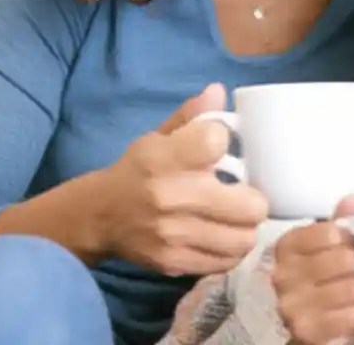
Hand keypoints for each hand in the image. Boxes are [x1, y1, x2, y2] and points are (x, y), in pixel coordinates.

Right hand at [97, 83, 269, 275]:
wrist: (99, 216)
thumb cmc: (139, 170)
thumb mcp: (160, 137)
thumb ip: (193, 116)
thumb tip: (218, 90)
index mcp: (165, 159)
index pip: (217, 142)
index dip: (227, 143)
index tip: (222, 149)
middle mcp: (170, 197)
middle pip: (249, 205)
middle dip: (255, 200)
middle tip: (247, 197)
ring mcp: (172, 235)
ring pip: (243, 239)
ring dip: (247, 229)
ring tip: (239, 220)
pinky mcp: (173, 262)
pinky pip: (224, 262)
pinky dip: (231, 251)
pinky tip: (224, 237)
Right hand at [274, 197, 353, 344]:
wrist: (313, 328)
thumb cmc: (324, 282)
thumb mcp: (330, 249)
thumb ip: (340, 223)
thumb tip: (353, 200)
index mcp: (287, 246)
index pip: (331, 232)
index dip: (350, 240)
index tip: (349, 248)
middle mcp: (282, 275)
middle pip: (345, 259)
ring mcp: (290, 305)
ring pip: (351, 288)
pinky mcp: (305, 331)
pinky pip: (351, 316)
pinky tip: (352, 313)